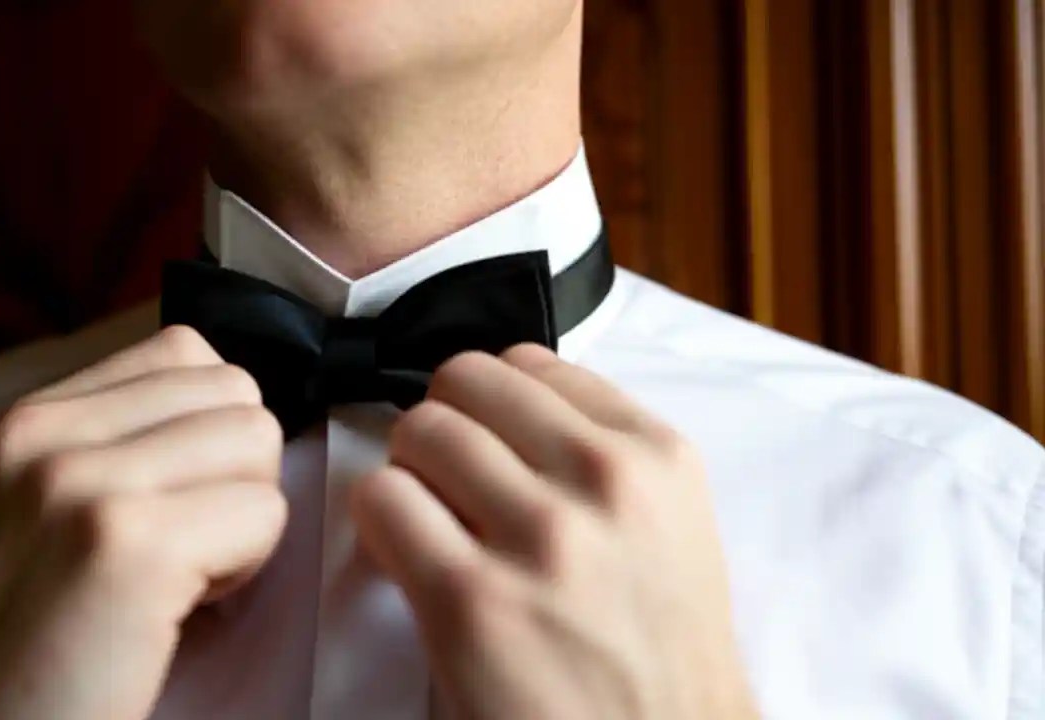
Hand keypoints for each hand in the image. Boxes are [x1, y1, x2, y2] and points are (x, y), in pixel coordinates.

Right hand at [0, 327, 286, 719]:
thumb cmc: (24, 635)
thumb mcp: (40, 505)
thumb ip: (119, 439)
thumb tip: (228, 407)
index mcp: (31, 417)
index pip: (186, 351)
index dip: (205, 430)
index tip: (167, 500)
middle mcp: (49, 433)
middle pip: (236, 392)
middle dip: (234, 472)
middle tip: (180, 545)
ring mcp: (87, 483)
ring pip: (257, 441)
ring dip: (244, 516)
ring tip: (179, 573)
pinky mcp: (129, 544)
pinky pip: (264, 513)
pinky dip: (246, 567)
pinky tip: (181, 608)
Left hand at [350, 344, 756, 719]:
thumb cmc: (657, 651)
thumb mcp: (668, 523)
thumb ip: (600, 450)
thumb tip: (504, 406)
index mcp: (656, 454)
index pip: (529, 360)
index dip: (490, 400)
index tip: (484, 435)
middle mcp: (605, 481)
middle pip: (464, 382)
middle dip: (443, 424)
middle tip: (445, 476)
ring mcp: (540, 536)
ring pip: (418, 430)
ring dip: (408, 470)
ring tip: (429, 518)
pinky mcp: (472, 600)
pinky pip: (382, 500)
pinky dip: (379, 521)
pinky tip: (406, 555)